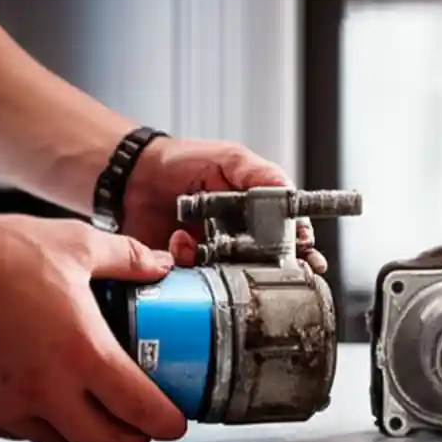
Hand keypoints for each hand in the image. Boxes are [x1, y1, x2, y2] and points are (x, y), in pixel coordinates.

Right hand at [0, 213, 186, 441]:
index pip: (140, 410)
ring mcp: (7, 406)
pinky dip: (39, 423)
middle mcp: (47, 390)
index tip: (176, 422)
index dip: (167, 423)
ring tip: (92, 408)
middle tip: (140, 425)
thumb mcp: (75, 245)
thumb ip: (126, 258)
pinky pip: (18, 432)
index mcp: (82, 353)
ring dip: (84, 432)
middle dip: (131, 440)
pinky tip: (43, 397)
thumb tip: (158, 264)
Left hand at [121, 138, 326, 272]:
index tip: (306, 259)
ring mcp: (215, 256)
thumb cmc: (183, 161)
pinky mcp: (188, 269)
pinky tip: (180, 242)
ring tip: (207, 246)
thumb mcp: (230, 159)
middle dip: (271, 274)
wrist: (135, 175)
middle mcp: (241, 239)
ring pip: (235, 280)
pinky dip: (191, 268)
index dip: (301, 252)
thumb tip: (290, 194)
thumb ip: (263, 176)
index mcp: (258, 213)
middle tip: (269, 271)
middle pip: (268, 267)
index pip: (291, 239)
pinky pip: (199, 283)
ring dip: (227, 271)